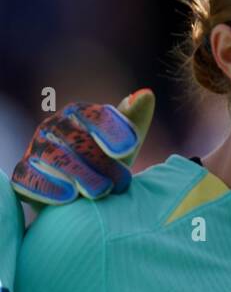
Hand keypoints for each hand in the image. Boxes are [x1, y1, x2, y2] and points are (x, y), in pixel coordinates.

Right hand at [10, 89, 155, 207]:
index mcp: (79, 114)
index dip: (113, 129)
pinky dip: (49, 187)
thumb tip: (146, 94)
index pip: (95, 115)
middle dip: (102, 162)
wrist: (79, 196)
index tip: (129, 147)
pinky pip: (30, 177)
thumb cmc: (105, 164)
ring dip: (80, 175)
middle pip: (76, 139)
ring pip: (54, 157)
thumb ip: (134, 122)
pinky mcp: (23, 174)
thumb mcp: (124, 145)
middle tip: (121, 182)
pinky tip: (69, 197)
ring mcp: (36, 149)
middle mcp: (54, 127)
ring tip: (101, 191)